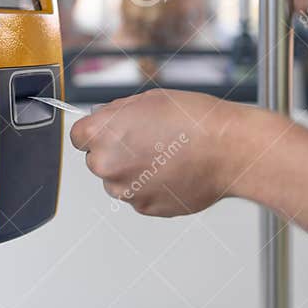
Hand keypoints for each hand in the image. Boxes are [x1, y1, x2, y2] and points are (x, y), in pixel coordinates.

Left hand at [69, 89, 258, 216]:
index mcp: (102, 133)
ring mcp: (126, 190)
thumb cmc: (194, 121)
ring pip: (117, 181)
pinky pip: (138, 196)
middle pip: (97, 160)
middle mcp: (107, 165)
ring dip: (132, 172)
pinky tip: (172, 171)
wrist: (228, 149)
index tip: (110, 132)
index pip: (78, 137)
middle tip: (146, 141)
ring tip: (164, 156)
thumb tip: (106, 120)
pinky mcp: (144, 208)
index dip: (96, 132)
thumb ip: (117, 114)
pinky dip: (149, 187)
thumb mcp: (147, 99)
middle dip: (115, 152)